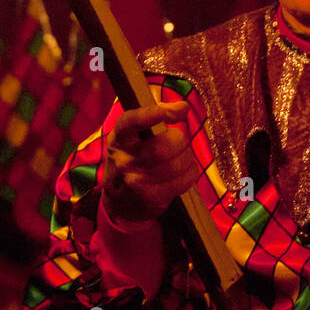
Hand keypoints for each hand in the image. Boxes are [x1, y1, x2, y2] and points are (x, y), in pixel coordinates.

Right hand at [101, 101, 197, 224]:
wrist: (119, 202)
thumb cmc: (132, 159)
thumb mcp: (133, 135)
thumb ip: (156, 113)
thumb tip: (182, 108)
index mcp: (119, 139)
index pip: (130, 123)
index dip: (148, 115)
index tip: (163, 112)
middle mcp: (124, 160)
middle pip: (164, 147)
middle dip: (179, 140)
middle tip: (177, 141)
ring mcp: (137, 182)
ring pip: (177, 164)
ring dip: (186, 157)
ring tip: (179, 157)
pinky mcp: (153, 197)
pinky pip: (185, 179)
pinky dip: (190, 172)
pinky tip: (182, 171)